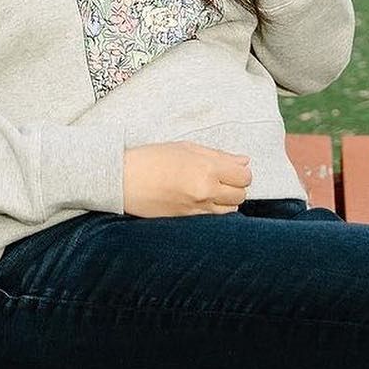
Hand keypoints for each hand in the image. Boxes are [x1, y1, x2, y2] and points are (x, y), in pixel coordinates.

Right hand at [123, 142, 251, 215]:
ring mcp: (197, 209)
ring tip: (211, 188)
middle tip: (222, 177)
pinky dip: (215, 209)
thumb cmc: (152, 158)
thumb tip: (244, 161)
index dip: (241, 171)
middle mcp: (206, 191)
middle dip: (236, 185)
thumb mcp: (186, 148)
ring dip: (227, 199)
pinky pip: (214, 217)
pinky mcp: (189, 220)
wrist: (124, 180)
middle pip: (241, 194)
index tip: (233, 168)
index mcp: (206, 168)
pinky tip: (201, 198)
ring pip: (231, 209)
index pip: (244, 176)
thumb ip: (219, 155)